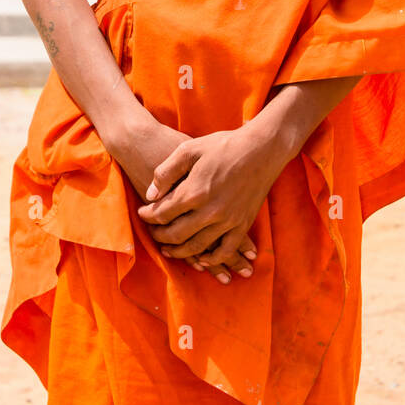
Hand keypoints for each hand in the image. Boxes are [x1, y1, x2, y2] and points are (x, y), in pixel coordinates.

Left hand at [108, 109, 256, 283]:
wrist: (261, 148)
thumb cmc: (223, 145)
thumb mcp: (189, 149)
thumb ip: (166, 172)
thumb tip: (150, 194)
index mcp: (194, 191)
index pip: (163, 213)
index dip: (149, 216)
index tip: (142, 213)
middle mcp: (210, 211)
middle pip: (176, 234)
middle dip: (160, 236)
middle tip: (152, 232)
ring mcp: (228, 220)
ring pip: (197, 246)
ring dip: (180, 252)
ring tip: (168, 249)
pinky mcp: (243, 224)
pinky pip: (225, 250)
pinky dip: (212, 259)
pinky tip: (202, 259)